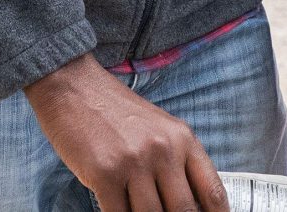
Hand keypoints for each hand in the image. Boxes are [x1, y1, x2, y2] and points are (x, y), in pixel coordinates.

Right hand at [25, 53, 229, 211]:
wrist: (73, 87)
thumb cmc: (115, 111)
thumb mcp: (158, 128)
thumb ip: (177, 162)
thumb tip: (190, 206)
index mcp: (182, 138)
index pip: (212, 191)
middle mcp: (163, 149)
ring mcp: (134, 162)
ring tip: (138, 210)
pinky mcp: (105, 174)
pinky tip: (119, 210)